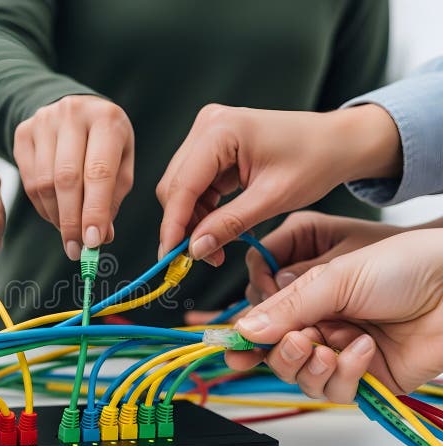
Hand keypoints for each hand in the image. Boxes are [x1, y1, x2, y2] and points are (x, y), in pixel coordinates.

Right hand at [13, 95, 133, 259]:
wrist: (76, 110)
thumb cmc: (105, 143)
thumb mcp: (121, 164)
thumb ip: (112, 199)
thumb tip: (100, 237)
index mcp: (106, 119)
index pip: (98, 172)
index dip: (94, 211)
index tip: (93, 242)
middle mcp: (72, 114)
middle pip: (66, 179)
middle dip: (71, 221)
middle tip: (77, 250)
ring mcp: (43, 121)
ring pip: (44, 183)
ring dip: (56, 217)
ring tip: (69, 233)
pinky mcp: (23, 132)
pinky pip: (29, 181)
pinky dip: (43, 207)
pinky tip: (56, 214)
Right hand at [157, 103, 401, 263]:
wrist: (339, 143)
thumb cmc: (316, 161)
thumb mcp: (273, 199)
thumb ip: (229, 224)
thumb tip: (195, 249)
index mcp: (221, 130)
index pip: (182, 185)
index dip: (173, 225)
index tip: (169, 257)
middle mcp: (208, 125)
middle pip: (175, 186)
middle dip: (184, 225)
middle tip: (204, 257)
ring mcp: (209, 133)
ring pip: (182, 188)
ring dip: (193, 221)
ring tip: (216, 248)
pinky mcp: (213, 146)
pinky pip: (196, 185)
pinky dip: (203, 210)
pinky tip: (218, 229)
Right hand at [226, 230, 442, 402]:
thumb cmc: (405, 265)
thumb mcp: (335, 277)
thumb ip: (287, 305)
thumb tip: (246, 329)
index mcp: (309, 295)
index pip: (264, 322)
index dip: (245, 337)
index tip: (230, 347)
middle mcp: (322, 325)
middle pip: (276, 355)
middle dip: (280, 353)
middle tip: (296, 341)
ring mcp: (343, 352)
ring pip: (302, 379)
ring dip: (308, 367)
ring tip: (326, 348)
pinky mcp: (367, 377)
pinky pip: (336, 390)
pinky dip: (345, 373)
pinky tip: (362, 349)